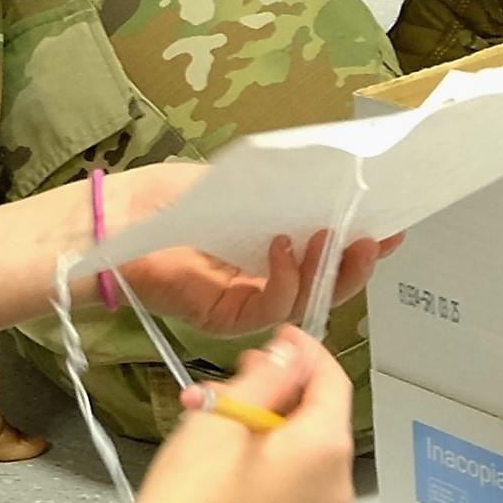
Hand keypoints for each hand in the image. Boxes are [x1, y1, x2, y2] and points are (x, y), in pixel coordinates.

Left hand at [78, 161, 394, 337]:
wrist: (112, 221)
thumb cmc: (165, 198)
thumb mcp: (241, 185)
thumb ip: (286, 194)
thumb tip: (335, 187)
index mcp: (269, 249)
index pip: (325, 254)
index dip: (358, 245)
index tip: (390, 226)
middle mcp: (262, 281)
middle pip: (326, 285)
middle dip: (356, 265)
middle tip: (377, 239)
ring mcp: (246, 303)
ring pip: (306, 301)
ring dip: (328, 272)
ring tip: (338, 240)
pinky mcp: (225, 316)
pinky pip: (271, 307)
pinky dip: (286, 280)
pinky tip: (285, 249)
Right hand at [113, 329, 359, 502]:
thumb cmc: (192, 493)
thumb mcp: (226, 414)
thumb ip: (268, 377)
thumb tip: (292, 355)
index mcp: (327, 449)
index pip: (333, 382)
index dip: (305, 353)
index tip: (278, 338)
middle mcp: (335, 486)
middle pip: (319, 419)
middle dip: (279, 391)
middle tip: (236, 376)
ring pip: (302, 454)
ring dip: (267, 426)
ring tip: (216, 416)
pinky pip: (290, 487)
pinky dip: (267, 463)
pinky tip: (222, 459)